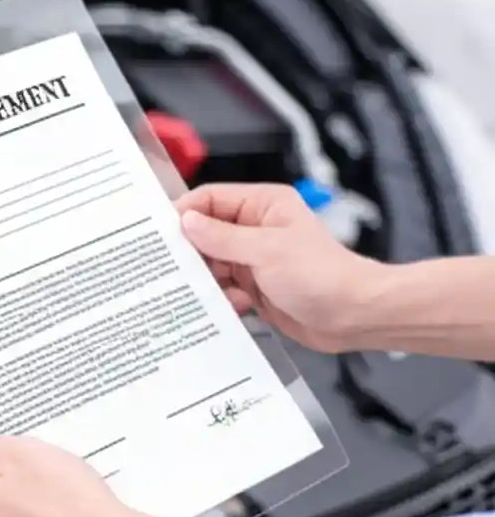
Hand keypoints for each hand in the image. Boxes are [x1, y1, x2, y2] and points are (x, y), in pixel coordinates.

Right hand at [175, 183, 382, 352]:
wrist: (354, 316)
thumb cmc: (324, 276)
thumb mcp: (267, 251)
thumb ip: (222, 237)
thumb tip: (186, 222)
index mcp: (263, 206)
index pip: (210, 199)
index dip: (185, 214)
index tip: (162, 234)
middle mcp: (256, 229)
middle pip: (205, 234)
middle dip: (193, 253)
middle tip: (177, 269)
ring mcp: (254, 259)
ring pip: (210, 264)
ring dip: (209, 280)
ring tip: (216, 291)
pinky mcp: (254, 286)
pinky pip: (222, 288)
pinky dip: (222, 298)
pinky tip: (237, 304)